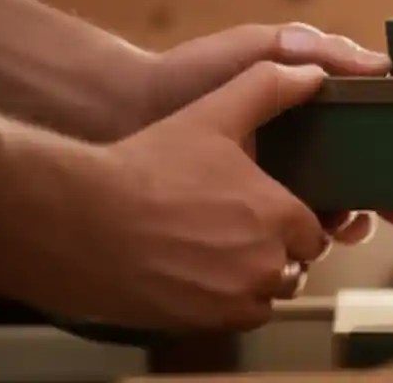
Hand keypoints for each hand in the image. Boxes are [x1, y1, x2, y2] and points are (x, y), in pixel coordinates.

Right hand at [0, 63, 333, 329]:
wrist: (78, 218)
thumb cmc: (146, 165)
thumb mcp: (212, 114)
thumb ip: (269, 88)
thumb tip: (314, 72)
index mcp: (278, 214)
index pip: (315, 231)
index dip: (295, 220)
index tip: (270, 209)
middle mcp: (265, 262)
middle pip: (295, 264)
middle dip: (279, 249)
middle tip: (243, 227)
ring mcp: (235, 297)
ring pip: (270, 293)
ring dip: (257, 278)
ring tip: (222, 249)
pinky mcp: (204, 322)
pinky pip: (240, 317)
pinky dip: (231, 302)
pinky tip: (203, 273)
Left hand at [135, 23, 392, 237]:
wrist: (122, 112)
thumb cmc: (190, 72)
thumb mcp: (256, 47)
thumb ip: (312, 49)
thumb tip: (379, 64)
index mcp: (308, 106)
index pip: (367, 124)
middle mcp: (300, 144)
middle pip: (361, 171)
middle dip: (385, 192)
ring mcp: (277, 178)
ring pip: (335, 204)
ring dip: (356, 216)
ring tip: (354, 223)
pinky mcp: (249, 210)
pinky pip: (294, 228)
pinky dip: (317, 234)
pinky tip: (323, 235)